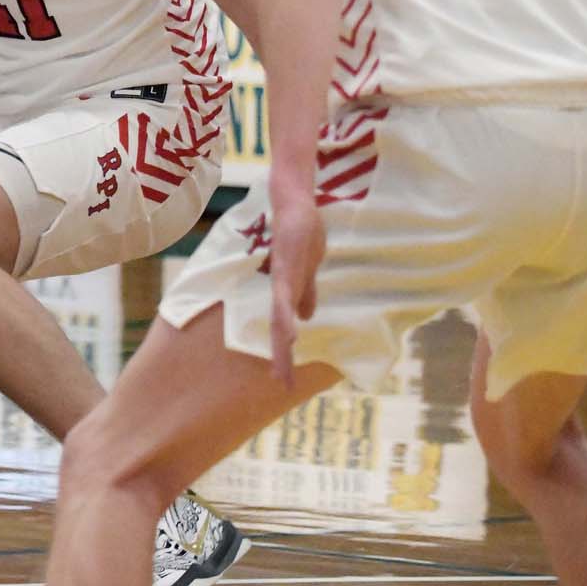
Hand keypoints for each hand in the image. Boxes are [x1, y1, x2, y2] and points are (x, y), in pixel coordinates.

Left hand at [266, 191, 324, 387]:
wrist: (294, 202)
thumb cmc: (300, 232)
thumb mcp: (308, 268)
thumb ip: (305, 292)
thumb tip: (306, 317)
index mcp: (286, 291)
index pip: (283, 327)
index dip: (283, 352)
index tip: (283, 377)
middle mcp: (280, 287)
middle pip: (278, 327)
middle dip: (281, 356)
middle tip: (281, 383)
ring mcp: (282, 275)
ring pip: (279, 314)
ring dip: (282, 340)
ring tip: (283, 364)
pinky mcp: (286, 263)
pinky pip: (286, 292)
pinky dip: (287, 311)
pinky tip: (290, 328)